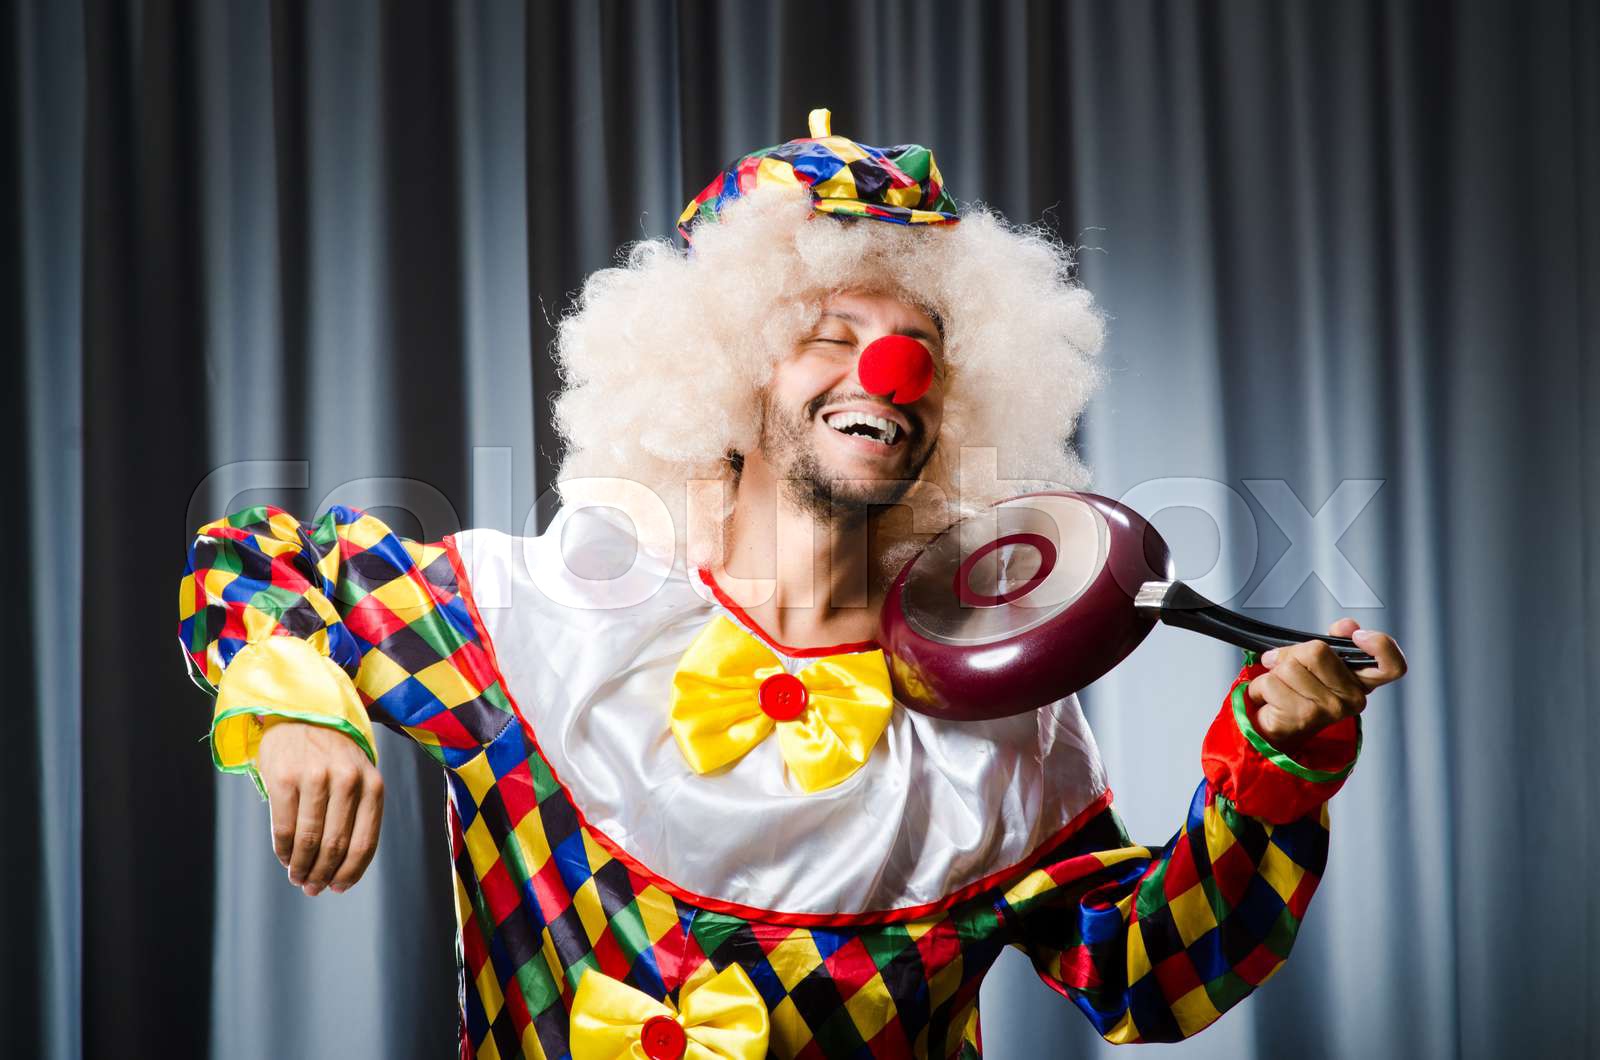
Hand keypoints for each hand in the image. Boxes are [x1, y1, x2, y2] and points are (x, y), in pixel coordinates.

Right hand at [256, 720, 383, 895]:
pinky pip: (284, 828)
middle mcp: (348, 780)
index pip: (365, 842)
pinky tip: (285, 858)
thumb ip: (356, 814)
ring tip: (297, 877)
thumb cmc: (333, 756)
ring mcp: (316, 777)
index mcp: (372, 784)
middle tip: (312, 888)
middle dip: (323, 874)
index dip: (351, 872)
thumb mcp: (358, 777)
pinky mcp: (285, 777)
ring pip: (309, 841)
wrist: (302, 713)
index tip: (338, 887)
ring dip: (301, 867)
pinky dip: (284, 851)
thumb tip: (341, 870)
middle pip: (335, 846)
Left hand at [1247, 619, 1406, 749]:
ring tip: (1279, 689)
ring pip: (1289, 666)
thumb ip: (1332, 643)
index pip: (1392, 666)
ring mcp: (1329, 711)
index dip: (1380, 645)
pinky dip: (1260, 687)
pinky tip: (1269, 700)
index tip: (1357, 635)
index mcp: (1362, 682)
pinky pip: (1270, 683)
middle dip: (1292, 654)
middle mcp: (1353, 699)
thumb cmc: (1298, 695)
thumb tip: (1347, 625)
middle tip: (1287, 670)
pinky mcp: (1302, 718)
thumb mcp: (1316, 665)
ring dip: (1273, 673)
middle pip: (1317, 651)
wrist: (1277, 732)